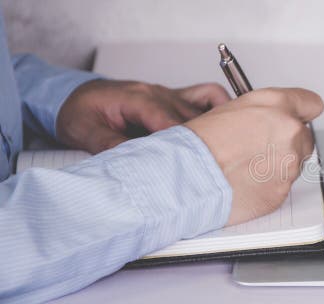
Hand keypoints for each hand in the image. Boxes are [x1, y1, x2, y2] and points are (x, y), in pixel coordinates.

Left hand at [57, 80, 230, 153]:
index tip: (193, 166)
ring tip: (226, 148)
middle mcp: (159, 93)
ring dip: (218, 125)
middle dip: (204, 142)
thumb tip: (138, 164)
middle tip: (212, 167)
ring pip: (208, 105)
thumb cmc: (80, 111)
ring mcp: (171, 94)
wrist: (75, 95)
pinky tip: (226, 126)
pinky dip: (222, 107)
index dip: (183, 145)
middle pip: (193, 117)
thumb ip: (111, 145)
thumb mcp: (85, 132)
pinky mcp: (177, 98)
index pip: (169, 122)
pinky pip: (209, 95)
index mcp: (137, 98)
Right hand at [185, 88, 323, 225]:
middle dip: (288, 143)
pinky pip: (282, 187)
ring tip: (245, 167)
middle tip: (260, 148)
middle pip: (305, 137)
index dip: (301, 113)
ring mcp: (289, 163)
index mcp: (278, 105)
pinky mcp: (282, 191)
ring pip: (294, 164)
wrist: (187, 175)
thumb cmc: (201, 143)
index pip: (311, 104)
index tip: (297, 119)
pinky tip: (244, 182)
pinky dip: (268, 186)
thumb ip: (266, 112)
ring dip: (277, 166)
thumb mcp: (233, 109)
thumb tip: (275, 119)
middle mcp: (290, 132)